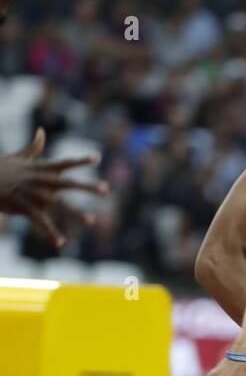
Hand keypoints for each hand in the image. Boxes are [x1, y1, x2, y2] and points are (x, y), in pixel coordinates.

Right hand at [0, 128, 106, 248]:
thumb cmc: (2, 169)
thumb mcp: (19, 156)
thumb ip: (34, 147)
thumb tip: (41, 131)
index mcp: (41, 169)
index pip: (65, 163)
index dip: (81, 160)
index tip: (97, 158)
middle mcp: (41, 180)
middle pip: (69, 183)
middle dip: (87, 186)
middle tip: (105, 190)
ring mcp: (34, 194)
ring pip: (59, 204)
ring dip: (76, 213)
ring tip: (91, 221)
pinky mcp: (25, 207)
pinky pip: (41, 222)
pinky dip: (51, 233)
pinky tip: (61, 244)